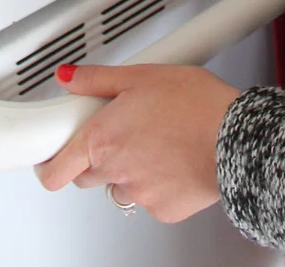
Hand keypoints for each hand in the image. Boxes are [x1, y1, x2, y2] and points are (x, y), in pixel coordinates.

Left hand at [35, 62, 239, 222]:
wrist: (236, 139)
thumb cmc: (195, 104)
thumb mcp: (143, 75)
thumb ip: (98, 79)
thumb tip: (69, 77)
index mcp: (102, 139)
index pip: (53, 172)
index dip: (48, 164)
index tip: (50, 155)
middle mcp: (115, 171)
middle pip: (86, 176)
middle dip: (95, 157)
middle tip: (118, 132)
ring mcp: (139, 194)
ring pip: (120, 185)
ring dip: (128, 168)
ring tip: (156, 140)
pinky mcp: (164, 209)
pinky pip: (151, 197)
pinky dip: (158, 181)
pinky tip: (174, 157)